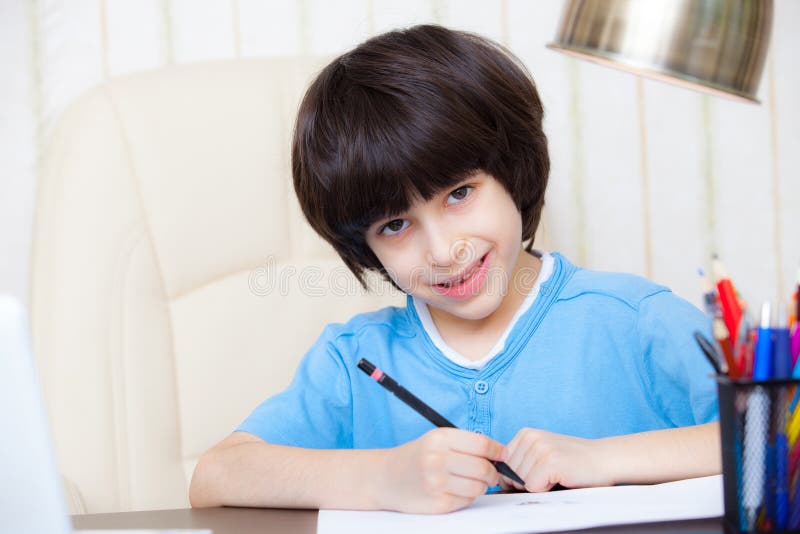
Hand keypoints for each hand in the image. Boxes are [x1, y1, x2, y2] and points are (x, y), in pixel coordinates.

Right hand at [377, 428, 507, 513]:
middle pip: (483, 467)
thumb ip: (466, 443)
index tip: (502, 455)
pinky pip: (467, 501)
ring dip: (481, 486)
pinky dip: (468, 497)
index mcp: (439, 439)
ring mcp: (436, 483)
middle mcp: (437, 459)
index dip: (497, 450)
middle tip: (490, 473)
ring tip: (471, 481)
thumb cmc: (418, 456)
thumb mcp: (437, 439)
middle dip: (492, 472)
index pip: (481, 444)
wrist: (386, 477)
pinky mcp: (438, 503)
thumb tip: (500, 453)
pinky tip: (457, 490)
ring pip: (479, 487)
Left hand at [500, 428, 610, 492]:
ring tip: (558, 474)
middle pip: (510, 475)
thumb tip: (497, 479)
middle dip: (528, 482)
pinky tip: (562, 477)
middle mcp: (529, 437)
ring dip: (539, 485)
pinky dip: (547, 489)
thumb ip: (519, 463)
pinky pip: (533, 487)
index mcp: (524, 434)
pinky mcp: (549, 461)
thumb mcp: (541, 455)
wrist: (605, 459)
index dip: (520, 476)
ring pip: (521, 483)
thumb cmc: (574, 463)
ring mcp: (539, 447)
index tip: (542, 470)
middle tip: (552, 473)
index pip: (502, 465)